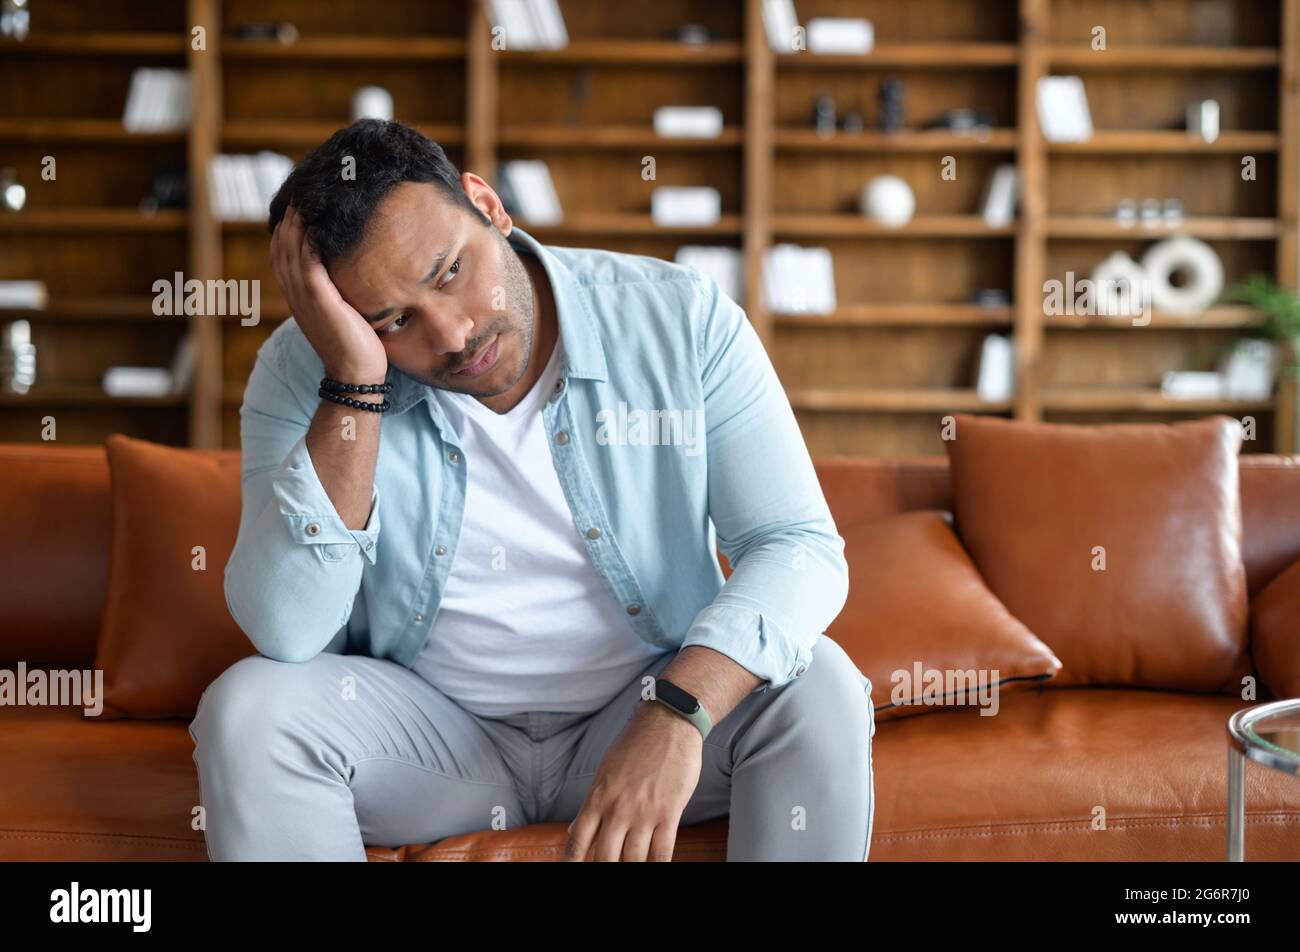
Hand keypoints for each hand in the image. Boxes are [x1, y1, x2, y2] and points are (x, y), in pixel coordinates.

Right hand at [269, 204, 387, 381]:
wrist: (356, 375)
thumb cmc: (356, 345)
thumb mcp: (341, 312)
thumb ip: (335, 291)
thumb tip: (347, 271)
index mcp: (298, 297)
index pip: (282, 255)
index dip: (286, 229)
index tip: (297, 206)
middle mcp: (295, 295)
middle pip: (281, 248)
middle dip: (289, 219)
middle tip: (299, 193)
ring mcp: (305, 298)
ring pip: (291, 251)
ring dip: (296, 224)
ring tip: (304, 200)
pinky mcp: (320, 301)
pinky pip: (308, 264)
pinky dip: (308, 242)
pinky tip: (315, 224)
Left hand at [565, 702, 702, 860]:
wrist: (668, 722)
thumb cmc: (635, 744)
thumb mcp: (606, 771)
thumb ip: (592, 804)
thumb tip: (574, 830)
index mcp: (598, 797)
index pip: (578, 840)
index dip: (571, 862)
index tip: (568, 871)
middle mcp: (618, 809)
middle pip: (605, 858)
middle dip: (604, 869)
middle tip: (607, 870)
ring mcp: (644, 813)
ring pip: (634, 860)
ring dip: (632, 869)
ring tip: (631, 870)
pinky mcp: (669, 812)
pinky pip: (662, 852)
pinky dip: (658, 866)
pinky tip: (656, 868)